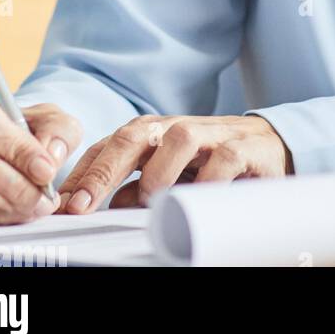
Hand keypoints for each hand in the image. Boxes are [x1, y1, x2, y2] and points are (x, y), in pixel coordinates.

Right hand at [0, 94, 81, 225]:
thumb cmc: (26, 136)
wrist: (6, 158)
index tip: (45, 170)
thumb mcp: (51, 124)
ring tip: (26, 208)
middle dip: (11, 182)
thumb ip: (58, 132)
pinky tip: (6, 215)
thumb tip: (50, 155)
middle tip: (40, 199)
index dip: (16, 148)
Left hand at [56, 114, 292, 213]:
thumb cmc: (212, 162)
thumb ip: (135, 185)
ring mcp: (212, 134)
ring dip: (158, 173)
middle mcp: (178, 127)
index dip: (84, 173)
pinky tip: (196, 200)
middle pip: (135, 135)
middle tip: (83, 206)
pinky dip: (207, 180)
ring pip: (178, 138)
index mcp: (155, 133)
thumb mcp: (169, 173)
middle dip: (104, 170)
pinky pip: (224, 159)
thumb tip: (101, 203)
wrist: (271, 146)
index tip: (63, 205)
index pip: (110, 145)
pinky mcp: (244, 147)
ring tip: (148, 202)